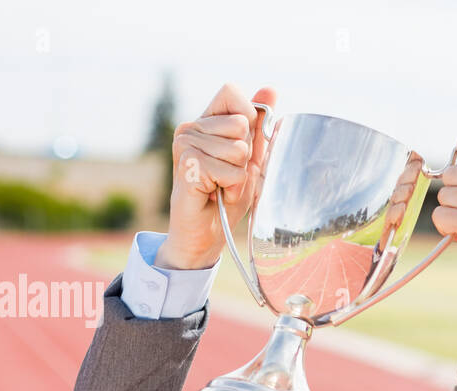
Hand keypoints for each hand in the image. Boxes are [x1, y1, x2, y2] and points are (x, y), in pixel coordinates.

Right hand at [157, 83, 276, 270]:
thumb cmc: (227, 198)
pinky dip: (232, 187)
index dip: (247, 118)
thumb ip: (260, 128)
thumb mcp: (251, 160)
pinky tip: (216, 195)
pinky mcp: (187, 164)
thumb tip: (271, 89)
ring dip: (239, 176)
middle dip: (246, 157)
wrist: (206, 235)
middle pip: (242, 124)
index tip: (242, 147)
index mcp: (206, 122)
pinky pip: (231, 170)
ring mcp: (185, 144)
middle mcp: (191, 127)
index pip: (231, 92)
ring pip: (239, 149)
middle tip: (228, 175)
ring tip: (222, 187)